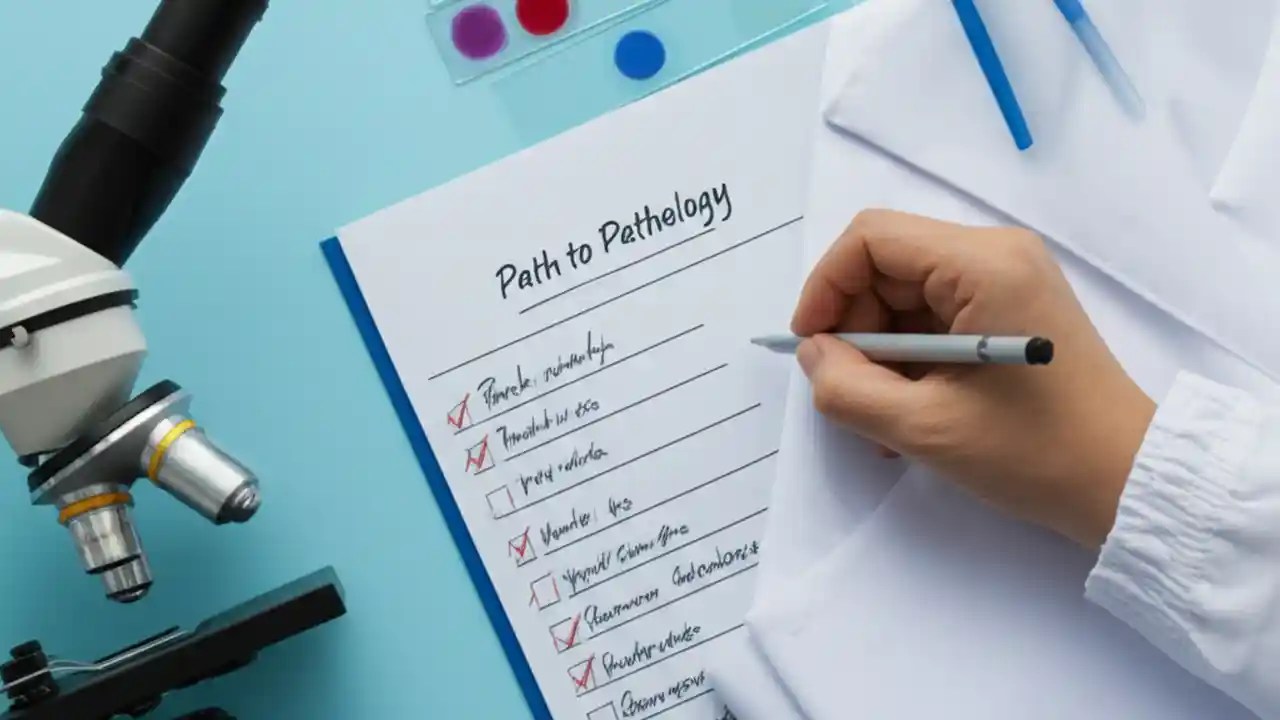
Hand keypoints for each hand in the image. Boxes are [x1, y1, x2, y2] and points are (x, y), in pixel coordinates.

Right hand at [791, 210, 1155, 548]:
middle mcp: (997, 255)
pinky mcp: (1011, 309)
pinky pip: (934, 317)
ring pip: (905, 295)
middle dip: (855, 327)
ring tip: (883, 416)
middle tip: (851, 392)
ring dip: (880, 352)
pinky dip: (909, 359)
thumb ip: (848, 388)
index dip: (826, 286)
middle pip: (887, 265)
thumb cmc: (1036, 454)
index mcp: (983, 265)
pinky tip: (910, 411)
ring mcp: (1008, 280)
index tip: (812, 347)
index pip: (870, 238)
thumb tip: (814, 354)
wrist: (1127, 482)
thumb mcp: (924, 428)